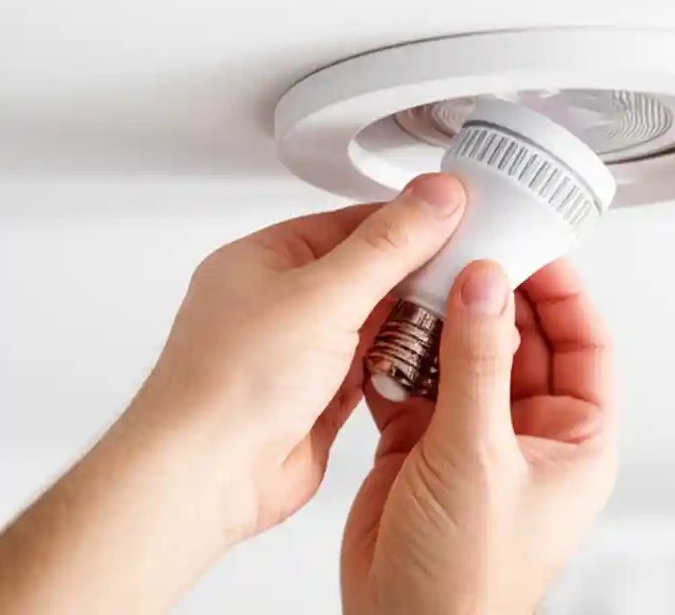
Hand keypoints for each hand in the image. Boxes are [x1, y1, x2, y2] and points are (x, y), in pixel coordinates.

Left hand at [123, 173, 467, 541]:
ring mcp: (300, 352)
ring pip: (377, 323)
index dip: (411, 220)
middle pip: (371, 272)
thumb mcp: (323, 294)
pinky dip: (402, 365)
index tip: (461, 218)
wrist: (205, 477)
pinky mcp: (319, 397)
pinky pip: (376, 368)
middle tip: (469, 271)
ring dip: (413, 324)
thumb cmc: (228, 385)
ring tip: (455, 317)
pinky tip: (429, 361)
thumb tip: (433, 197)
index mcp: (267, 260)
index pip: (355, 223)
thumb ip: (388, 245)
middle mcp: (282, 303)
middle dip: (419, 275)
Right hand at [341, 260, 617, 614]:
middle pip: (521, 340)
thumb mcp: (481, 459)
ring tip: (417, 283)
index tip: (530, 244)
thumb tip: (485, 289)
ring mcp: (474, 438)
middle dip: (492, 297)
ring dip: (440, 323)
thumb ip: (478, 367)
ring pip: (465, 357)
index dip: (562, 290)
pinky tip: (384, 332)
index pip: (585, 342)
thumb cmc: (468, 582)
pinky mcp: (421, 447)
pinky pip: (417, 383)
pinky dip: (398, 358)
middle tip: (463, 252)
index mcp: (574, 440)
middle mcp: (528, 435)